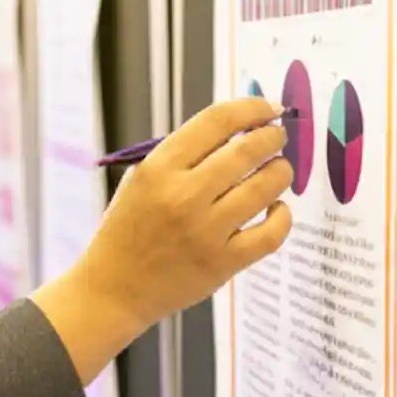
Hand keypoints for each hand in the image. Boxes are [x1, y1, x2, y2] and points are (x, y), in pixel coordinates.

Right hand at [32, 97, 292, 382]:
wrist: (115, 288)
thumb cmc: (130, 229)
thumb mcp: (142, 180)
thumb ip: (183, 155)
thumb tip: (240, 128)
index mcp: (159, 169)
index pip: (217, 121)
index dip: (251, 108)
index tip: (267, 109)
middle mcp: (183, 196)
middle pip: (247, 150)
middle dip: (272, 137)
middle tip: (278, 138)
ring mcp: (205, 231)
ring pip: (265, 187)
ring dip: (281, 171)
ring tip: (279, 170)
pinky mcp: (223, 263)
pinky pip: (271, 233)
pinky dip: (282, 216)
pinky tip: (276, 208)